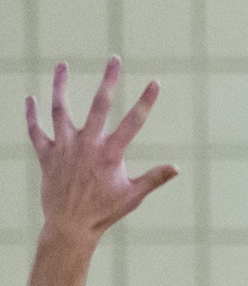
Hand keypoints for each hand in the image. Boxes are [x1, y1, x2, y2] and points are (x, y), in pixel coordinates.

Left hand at [26, 58, 176, 242]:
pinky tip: (31, 98)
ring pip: (60, 109)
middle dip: (108, 80)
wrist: (70, 226)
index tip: (155, 83)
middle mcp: (87, 144)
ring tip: (62, 65)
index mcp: (111, 153)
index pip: (133, 121)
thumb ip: (154, 178)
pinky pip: (35, 130)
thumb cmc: (104, 212)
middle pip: (99, 105)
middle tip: (113, 59)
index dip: (146, 101)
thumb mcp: (134, 196)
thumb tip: (177, 168)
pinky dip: (32, 114)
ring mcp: (64, 147)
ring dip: (60, 85)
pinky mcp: (47, 155)